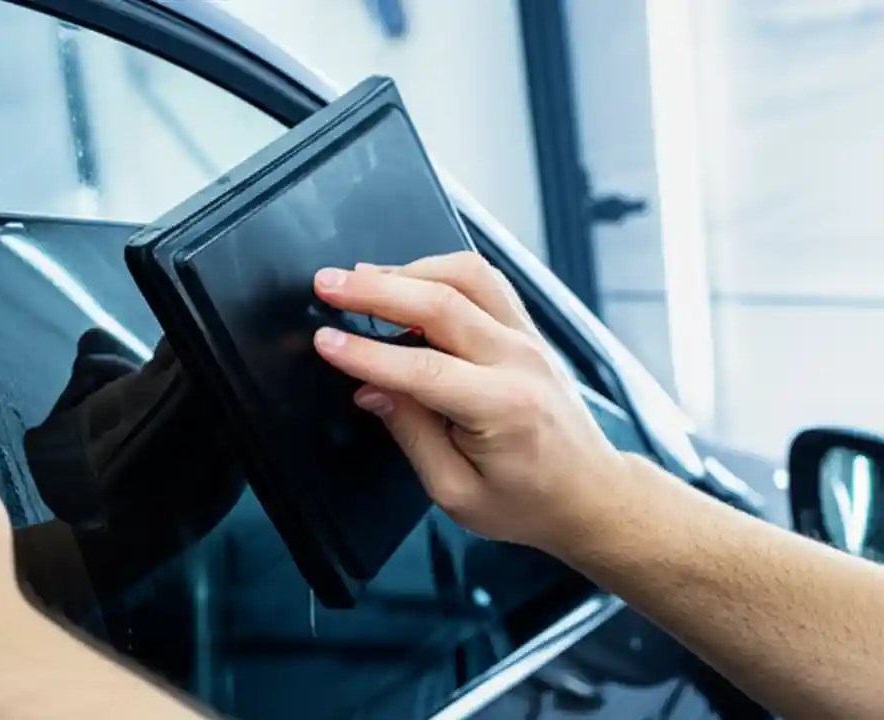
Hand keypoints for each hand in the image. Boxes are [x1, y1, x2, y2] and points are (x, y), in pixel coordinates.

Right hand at [312, 252, 627, 552]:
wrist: (591, 494)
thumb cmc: (528, 502)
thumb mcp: (457, 492)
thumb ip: (411, 434)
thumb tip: (369, 389)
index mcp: (503, 408)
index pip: (422, 369)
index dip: (366, 353)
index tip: (324, 340)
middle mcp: (519, 362)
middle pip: (442, 303)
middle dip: (376, 289)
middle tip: (328, 285)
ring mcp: (528, 338)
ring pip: (467, 275)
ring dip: (409, 270)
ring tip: (362, 278)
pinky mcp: (527, 330)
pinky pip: (484, 281)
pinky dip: (440, 271)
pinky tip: (408, 281)